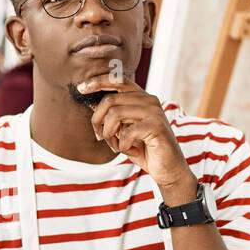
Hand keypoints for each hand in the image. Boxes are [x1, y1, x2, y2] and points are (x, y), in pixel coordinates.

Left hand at [81, 79, 196, 198]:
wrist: (167, 168)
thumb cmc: (144, 149)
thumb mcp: (125, 130)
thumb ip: (113, 116)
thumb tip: (92, 104)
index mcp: (142, 98)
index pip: (118, 80)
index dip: (98, 82)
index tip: (81, 89)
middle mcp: (149, 100)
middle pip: (109, 100)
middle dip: (98, 121)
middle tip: (100, 137)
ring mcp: (154, 112)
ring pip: (114, 115)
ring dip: (109, 135)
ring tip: (117, 146)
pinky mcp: (156, 127)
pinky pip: (125, 133)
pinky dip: (122, 146)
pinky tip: (131, 150)